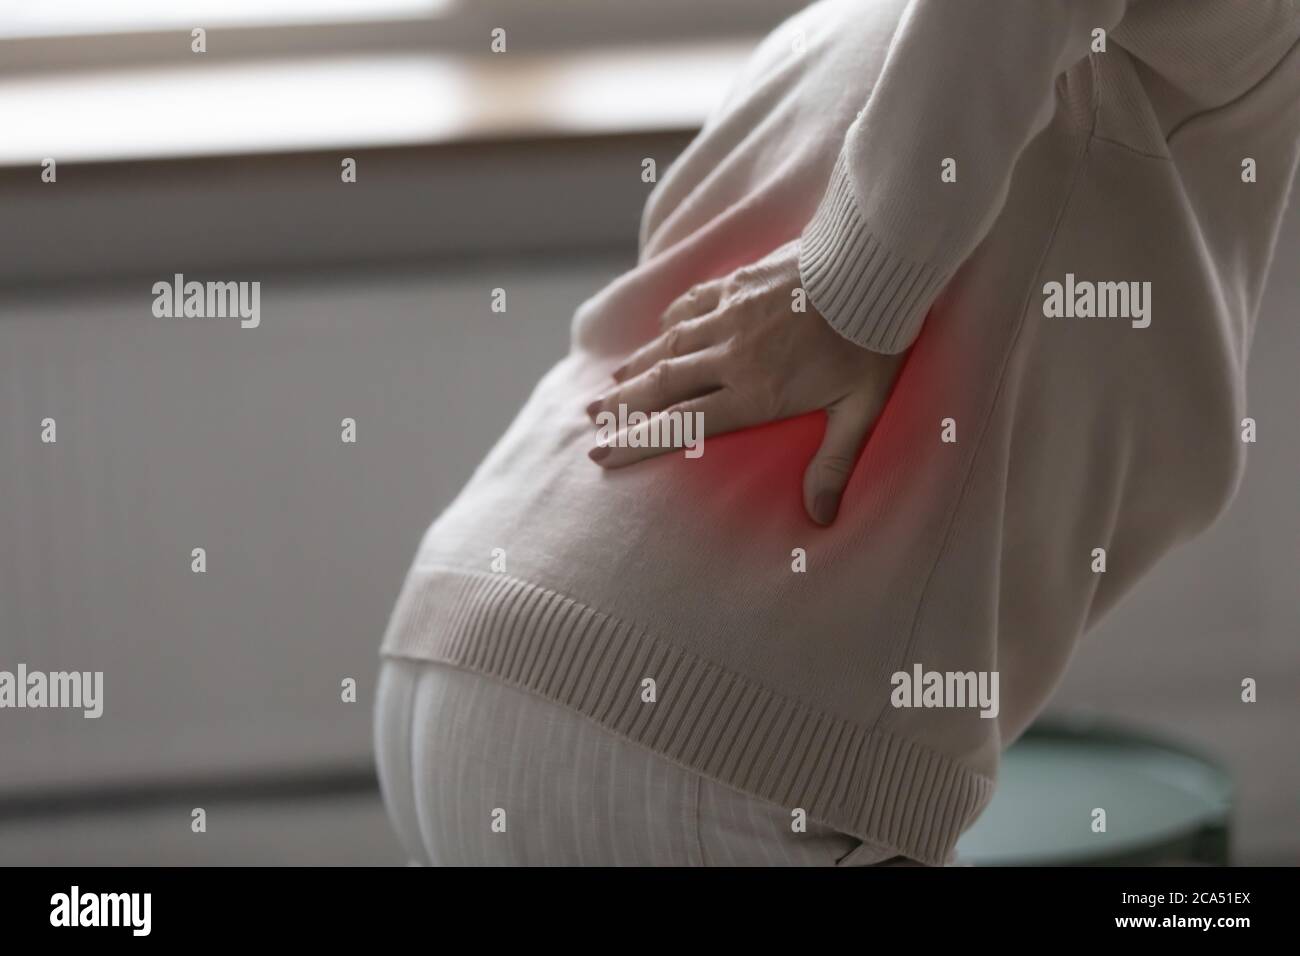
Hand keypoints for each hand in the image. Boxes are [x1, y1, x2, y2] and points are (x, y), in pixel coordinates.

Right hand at [585, 239, 906, 524]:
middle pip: (662, 386)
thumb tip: (821, 519)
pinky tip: (658, 332)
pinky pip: (690, 305)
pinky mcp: (738, 283)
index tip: (602, 453)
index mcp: (755, 392)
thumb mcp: (860, 410)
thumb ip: (834, 462)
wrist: (871, 267)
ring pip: (668, 347)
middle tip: (590, 421)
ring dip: (635, 368)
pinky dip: (668, 323)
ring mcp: (730, 315)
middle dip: (621, 406)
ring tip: (607, 385)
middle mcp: (731, 355)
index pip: (683, 424)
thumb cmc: (872, 342)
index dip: (637, 441)